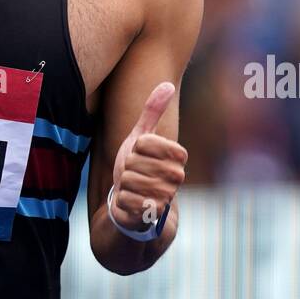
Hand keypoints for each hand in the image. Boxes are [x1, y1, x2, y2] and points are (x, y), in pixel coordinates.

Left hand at [111, 81, 186, 232]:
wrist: (133, 202)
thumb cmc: (138, 166)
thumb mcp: (141, 137)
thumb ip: (152, 112)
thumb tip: (166, 84)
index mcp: (178, 156)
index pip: (146, 142)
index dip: (135, 148)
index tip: (139, 154)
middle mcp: (177, 176)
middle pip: (135, 163)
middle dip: (126, 167)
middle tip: (132, 173)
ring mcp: (167, 196)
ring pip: (129, 180)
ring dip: (123, 184)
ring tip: (132, 187)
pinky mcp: (154, 214)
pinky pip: (126, 199)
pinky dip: (121, 200)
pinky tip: (129, 202)